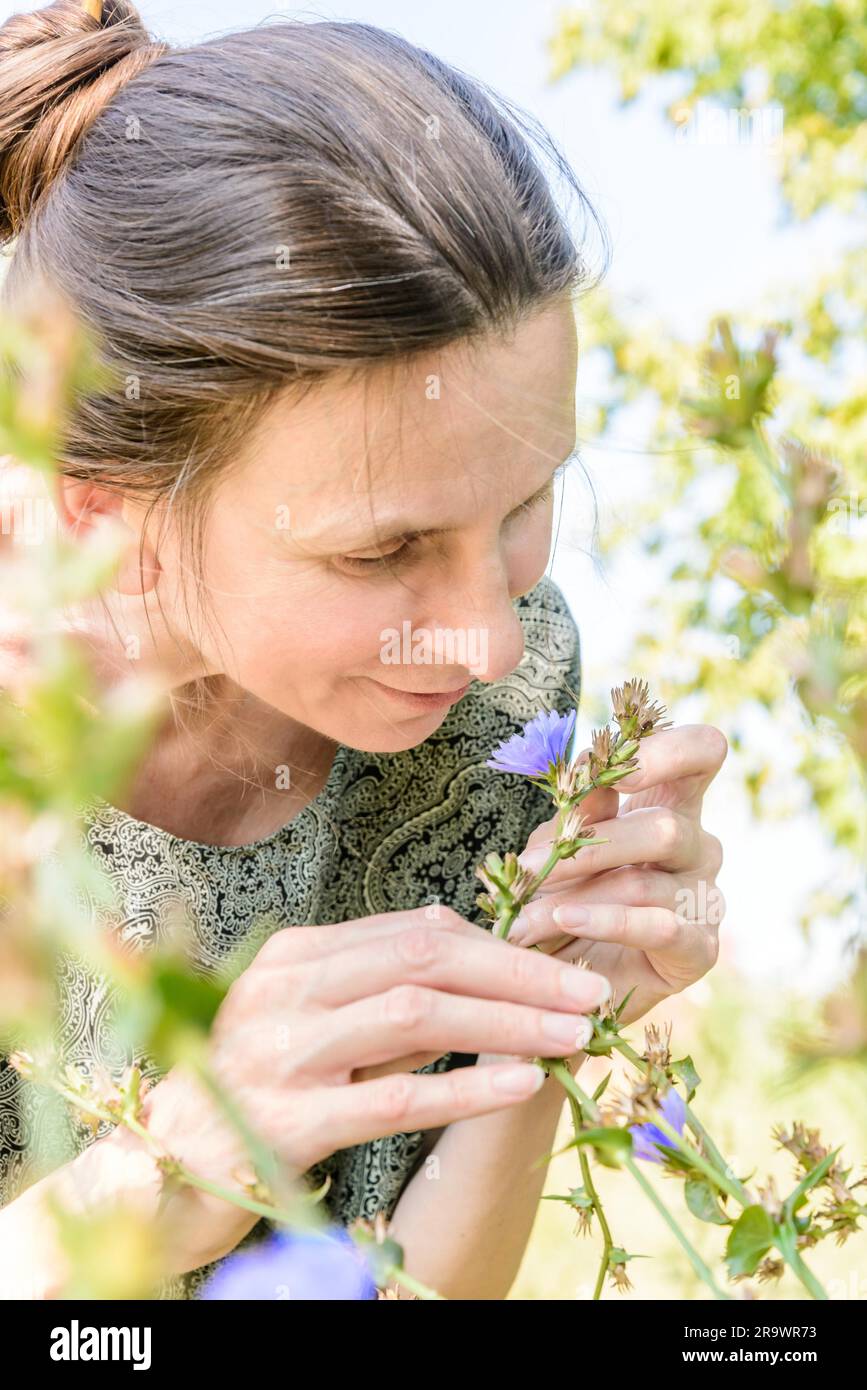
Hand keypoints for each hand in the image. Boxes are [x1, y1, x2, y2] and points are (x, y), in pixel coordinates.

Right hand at [137, 907, 610, 1271]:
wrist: (163, 1167)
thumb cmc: (250, 1089)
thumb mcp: (312, 1023)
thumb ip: (380, 990)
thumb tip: (472, 950)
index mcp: (294, 955)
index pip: (413, 931)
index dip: (497, 946)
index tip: (559, 965)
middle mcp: (284, 990)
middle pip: (421, 958)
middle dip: (516, 972)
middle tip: (587, 992)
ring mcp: (280, 1053)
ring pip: (414, 1015)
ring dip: (506, 1021)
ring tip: (572, 1035)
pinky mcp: (284, 1123)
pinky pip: (392, 1099)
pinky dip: (465, 1089)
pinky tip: (521, 1084)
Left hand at [508, 724, 726, 1031]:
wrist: (567, 975)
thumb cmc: (565, 892)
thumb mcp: (560, 842)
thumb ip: (578, 809)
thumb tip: (588, 770)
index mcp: (672, 804)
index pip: (702, 752)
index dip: (669, 750)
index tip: (616, 769)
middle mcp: (698, 846)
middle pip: (665, 827)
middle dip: (589, 844)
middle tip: (532, 864)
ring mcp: (704, 898)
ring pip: (645, 883)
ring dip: (573, 897)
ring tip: (522, 917)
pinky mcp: (698, 949)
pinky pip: (660, 928)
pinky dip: (607, 923)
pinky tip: (567, 920)